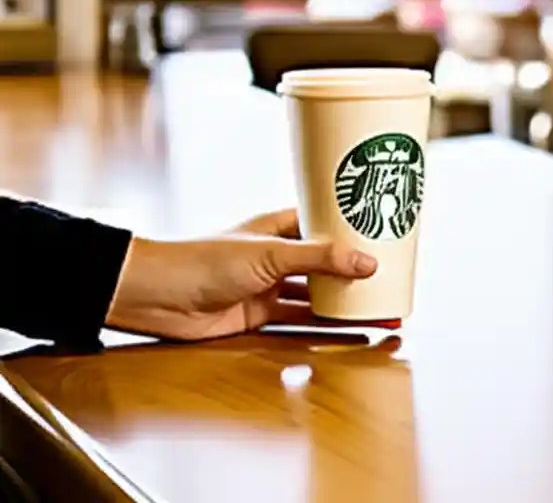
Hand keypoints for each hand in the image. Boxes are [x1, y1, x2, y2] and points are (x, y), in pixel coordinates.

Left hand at [106, 210, 376, 340]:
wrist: (154, 296)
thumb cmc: (203, 260)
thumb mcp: (270, 253)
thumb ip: (320, 258)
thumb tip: (369, 263)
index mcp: (281, 226)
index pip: (328, 222)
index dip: (356, 230)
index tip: (389, 237)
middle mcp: (278, 253)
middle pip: (329, 263)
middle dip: (359, 273)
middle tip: (396, 281)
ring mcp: (269, 285)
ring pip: (319, 294)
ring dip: (348, 304)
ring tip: (384, 312)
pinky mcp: (260, 314)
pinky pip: (301, 320)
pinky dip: (326, 327)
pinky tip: (351, 332)